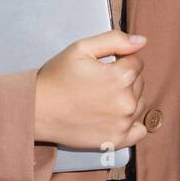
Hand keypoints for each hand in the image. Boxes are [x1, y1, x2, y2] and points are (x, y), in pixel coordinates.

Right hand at [34, 30, 149, 152]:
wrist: (37, 110)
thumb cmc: (56, 77)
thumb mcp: (81, 48)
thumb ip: (115, 40)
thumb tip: (142, 41)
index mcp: (121, 76)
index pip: (137, 62)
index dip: (121, 60)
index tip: (103, 66)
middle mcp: (127, 102)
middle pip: (139, 83)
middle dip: (124, 79)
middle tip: (98, 82)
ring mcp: (123, 123)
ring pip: (139, 104)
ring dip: (127, 99)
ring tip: (102, 99)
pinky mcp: (117, 141)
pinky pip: (139, 131)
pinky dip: (132, 123)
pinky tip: (116, 117)